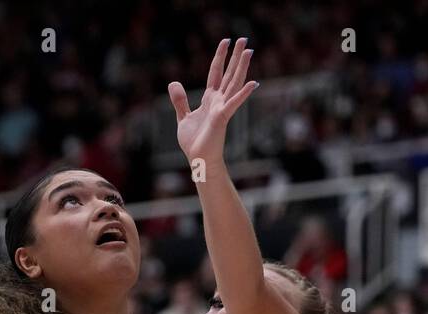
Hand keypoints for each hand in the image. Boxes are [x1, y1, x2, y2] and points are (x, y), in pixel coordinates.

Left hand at [167, 38, 258, 168]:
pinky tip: (253, 83)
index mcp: (209, 99)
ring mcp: (222, 108)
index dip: (220, 56)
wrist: (198, 160)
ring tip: (249, 51)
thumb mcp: (183, 117)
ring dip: (242, 67)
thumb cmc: (194, 142)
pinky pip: (233, 103)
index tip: (226, 41)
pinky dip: (243, 94)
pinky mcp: (222, 118)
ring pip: (234, 83)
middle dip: (235, 56)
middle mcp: (218, 101)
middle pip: (229, 73)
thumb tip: (173, 83)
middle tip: (244, 39)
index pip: (216, 72)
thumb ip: (180, 100)